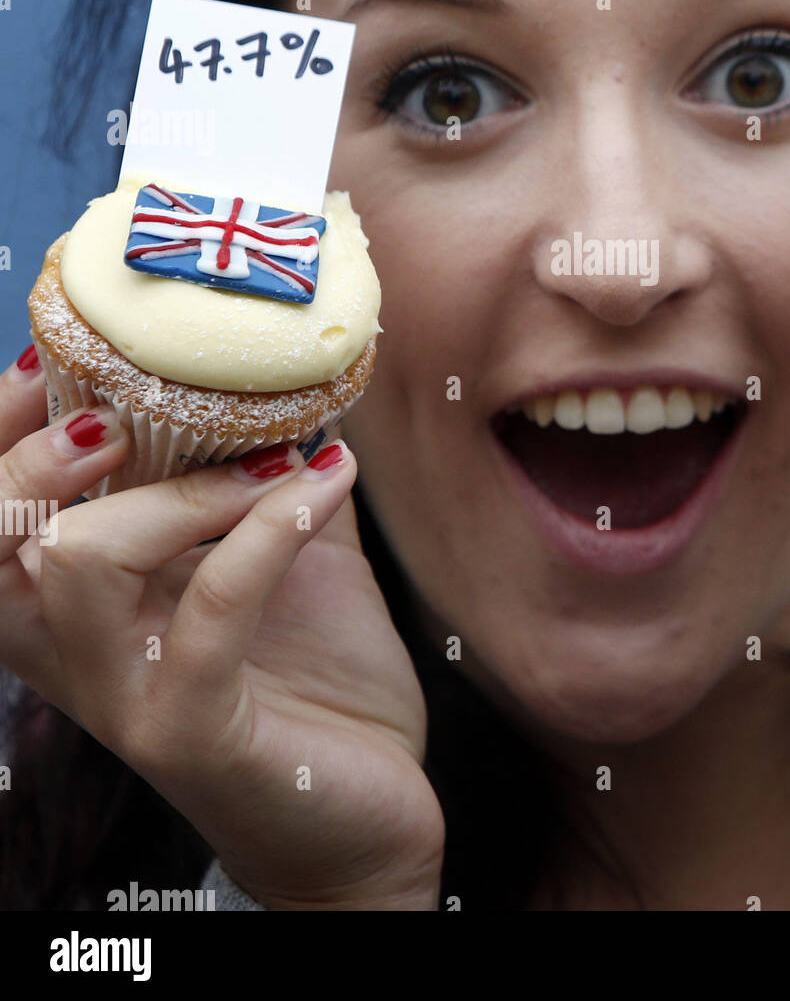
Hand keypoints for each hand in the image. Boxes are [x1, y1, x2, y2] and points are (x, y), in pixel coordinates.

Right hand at [0, 348, 443, 909]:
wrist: (370, 813)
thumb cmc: (322, 681)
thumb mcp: (292, 557)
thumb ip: (269, 479)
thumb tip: (295, 383)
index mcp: (85, 606)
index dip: (0, 437)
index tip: (46, 359)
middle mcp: (79, 653)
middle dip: (38, 459)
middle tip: (121, 414)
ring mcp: (127, 698)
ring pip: (80, 563)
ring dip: (181, 490)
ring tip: (271, 459)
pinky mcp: (192, 734)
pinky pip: (208, 613)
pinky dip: (268, 532)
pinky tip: (325, 487)